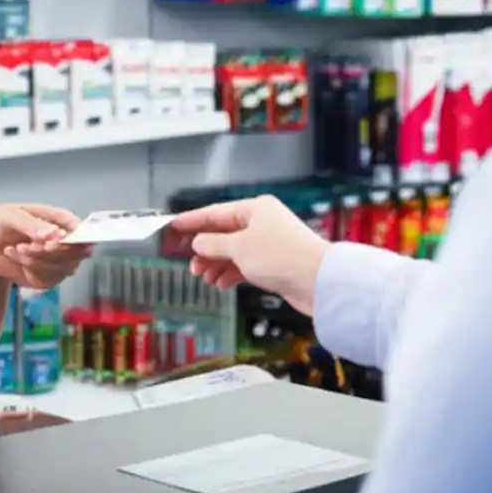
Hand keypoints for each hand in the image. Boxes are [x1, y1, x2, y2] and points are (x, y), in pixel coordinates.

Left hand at [0, 203, 91, 288]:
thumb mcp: (8, 217)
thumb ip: (31, 224)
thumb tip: (54, 234)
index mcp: (60, 218)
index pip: (80, 230)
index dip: (72, 240)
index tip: (51, 244)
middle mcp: (65, 238)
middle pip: (76, 252)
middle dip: (48, 253)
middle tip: (27, 247)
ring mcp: (60, 259)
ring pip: (63, 268)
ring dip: (36, 261)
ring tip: (17, 248)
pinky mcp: (50, 276)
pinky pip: (50, 279)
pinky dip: (30, 270)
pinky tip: (16, 256)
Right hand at [168, 195, 329, 315]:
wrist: (318, 282)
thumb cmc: (285, 257)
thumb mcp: (239, 248)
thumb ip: (213, 244)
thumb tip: (198, 242)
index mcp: (255, 209)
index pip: (215, 212)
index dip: (191, 220)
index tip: (173, 225)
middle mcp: (262, 223)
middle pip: (222, 233)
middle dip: (204, 249)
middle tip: (190, 261)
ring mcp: (267, 244)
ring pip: (231, 252)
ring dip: (216, 264)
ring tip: (204, 276)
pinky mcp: (273, 264)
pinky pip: (243, 266)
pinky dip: (230, 274)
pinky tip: (221, 283)